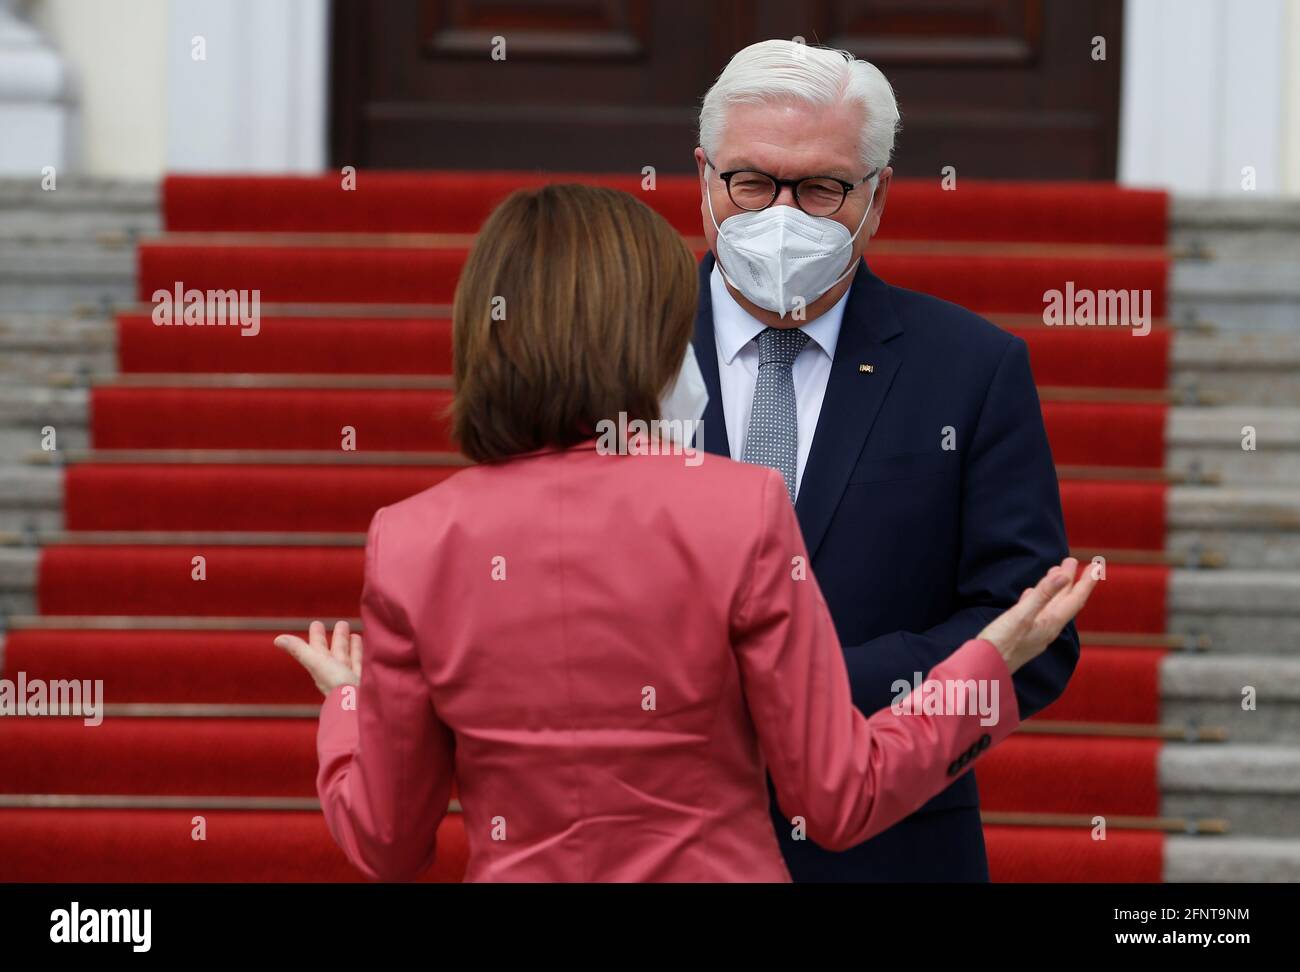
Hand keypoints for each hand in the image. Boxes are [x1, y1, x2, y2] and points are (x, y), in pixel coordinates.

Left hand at [275, 620, 362, 696]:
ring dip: (350, 646)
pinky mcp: (364, 680)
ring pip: (349, 658)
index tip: (317, 624)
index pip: (317, 649)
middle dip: (337, 638)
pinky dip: (363, 655)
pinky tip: (368, 648)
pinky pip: (362, 664)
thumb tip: (276, 639)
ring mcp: (350, 677)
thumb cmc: (337, 686)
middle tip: (341, 623)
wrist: (359, 706)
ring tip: (354, 634)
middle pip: (335, 651)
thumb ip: (300, 651)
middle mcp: (336, 672)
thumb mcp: (318, 664)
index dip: (316, 636)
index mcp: (322, 668)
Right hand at [977, 557, 1097, 673]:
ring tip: (1056, 572)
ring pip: (1051, 607)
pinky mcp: (1022, 636)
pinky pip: (1036, 612)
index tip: (1096, 565)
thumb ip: (1042, 595)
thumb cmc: (1000, 644)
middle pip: (1065, 602)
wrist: (983, 670)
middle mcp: (1047, 629)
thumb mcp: (1021, 616)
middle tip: (1071, 561)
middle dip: (1070, 581)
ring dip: (1055, 589)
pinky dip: (1038, 599)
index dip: (1086, 582)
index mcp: (1050, 623)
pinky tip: (1030, 594)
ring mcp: (1035, 633)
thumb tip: (1064, 576)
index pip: (1074, 599)